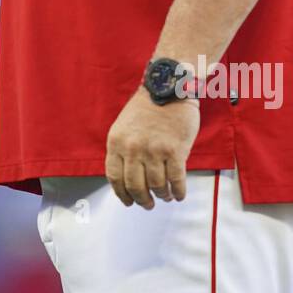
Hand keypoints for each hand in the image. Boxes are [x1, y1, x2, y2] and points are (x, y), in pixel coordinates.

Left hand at [105, 86, 199, 208]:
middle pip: (135, 186)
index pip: (114, 177)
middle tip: (147, 204)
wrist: (169, 88)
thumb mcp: (124, 125)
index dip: (122, 194)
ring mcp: (154, 151)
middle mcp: (132, 148)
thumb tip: (128, 177)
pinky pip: (176, 180)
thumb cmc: (148, 107)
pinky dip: (177, 191)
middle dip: (142, 200)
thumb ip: (123, 149)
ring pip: (156, 185)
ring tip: (164, 196)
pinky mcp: (175, 151)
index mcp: (116, 142)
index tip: (128, 201)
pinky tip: (178, 194)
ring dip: (161, 195)